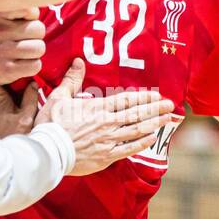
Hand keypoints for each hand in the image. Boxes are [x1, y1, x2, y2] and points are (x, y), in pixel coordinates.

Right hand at [0, 6, 44, 83]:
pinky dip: (33, 65)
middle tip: (21, 39)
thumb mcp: (8, 11)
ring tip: (22, 49)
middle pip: (39, 29)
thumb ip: (24, 1)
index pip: (32, 10)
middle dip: (35, 35)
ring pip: (39, 48)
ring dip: (35, 50)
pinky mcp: (4, 69)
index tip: (18, 21)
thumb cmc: (7, 32)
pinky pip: (36, 65)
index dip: (31, 17)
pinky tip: (21, 63)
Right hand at [36, 58, 174, 175]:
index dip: (144, 97)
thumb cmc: (50, 125)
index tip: (157, 94)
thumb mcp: (59, 98)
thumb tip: (79, 62)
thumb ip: (72, 80)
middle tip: (170, 105)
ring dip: (154, 124)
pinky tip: (152, 138)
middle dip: (156, 108)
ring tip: (167, 119)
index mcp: (97, 107)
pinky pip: (129, 149)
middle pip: (137, 113)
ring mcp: (108, 140)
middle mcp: (107, 122)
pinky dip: (142, 143)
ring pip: (137, 130)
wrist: (48, 151)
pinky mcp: (106, 157)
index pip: (126, 100)